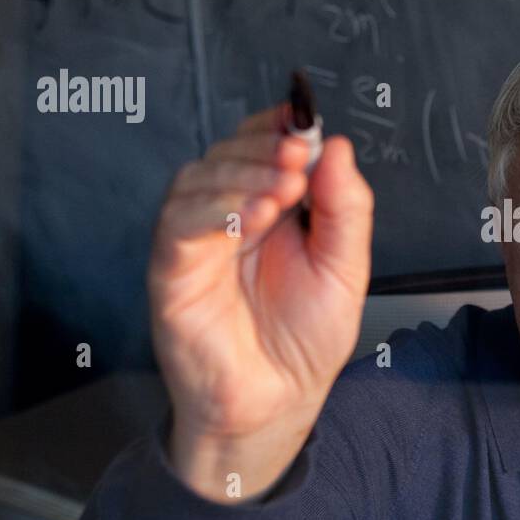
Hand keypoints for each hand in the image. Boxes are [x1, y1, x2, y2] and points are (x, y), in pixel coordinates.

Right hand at [147, 104, 373, 500]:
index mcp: (272, 208)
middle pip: (230, 152)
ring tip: (284, 189)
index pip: (266, 146)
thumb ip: (345, 208)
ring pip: (199, 178)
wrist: (276, 402)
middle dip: (265, 147)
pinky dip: (215, 210)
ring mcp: (198, 240)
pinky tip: (253, 217)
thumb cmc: (304, 341)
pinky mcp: (172, 269)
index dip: (280, 126)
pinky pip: (180, 224)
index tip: (304, 118)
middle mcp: (230, 215)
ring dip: (242, 174)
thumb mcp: (346, 268)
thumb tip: (338, 147)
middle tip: (298, 156)